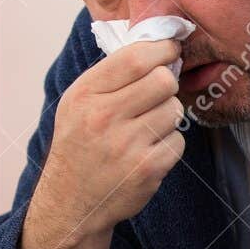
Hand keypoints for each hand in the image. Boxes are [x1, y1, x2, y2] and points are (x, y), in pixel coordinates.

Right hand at [29, 37, 185, 248]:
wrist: (71, 203)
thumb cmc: (79, 145)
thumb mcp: (78, 103)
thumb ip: (110, 76)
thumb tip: (157, 45)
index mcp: (85, 95)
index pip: (135, 58)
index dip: (162, 48)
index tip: (171, 48)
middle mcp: (103, 117)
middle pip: (163, 80)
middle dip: (167, 83)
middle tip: (158, 93)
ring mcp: (126, 145)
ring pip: (174, 110)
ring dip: (168, 115)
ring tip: (147, 127)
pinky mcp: (147, 169)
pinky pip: (178, 141)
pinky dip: (169, 144)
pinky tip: (148, 151)